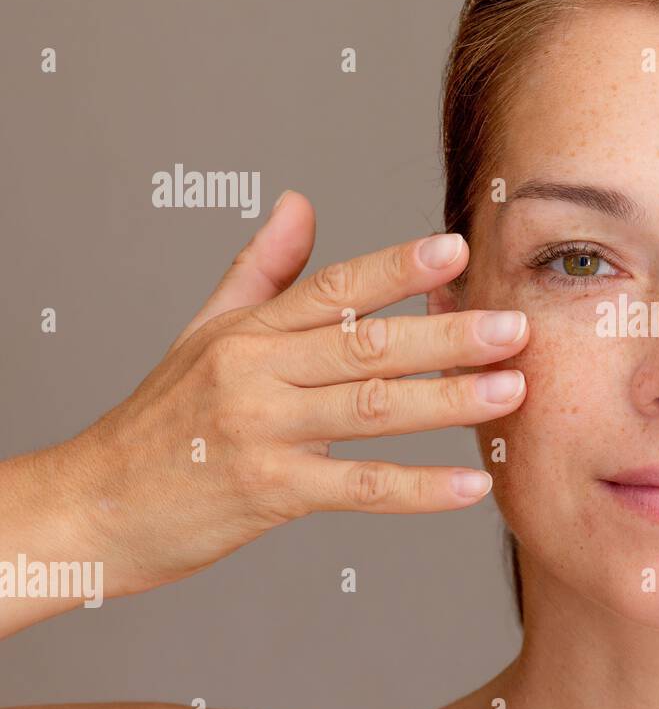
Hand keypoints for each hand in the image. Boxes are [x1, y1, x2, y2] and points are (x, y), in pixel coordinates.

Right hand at [57, 191, 525, 598]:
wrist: (92, 507)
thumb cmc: (160, 420)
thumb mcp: (203, 333)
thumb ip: (262, 269)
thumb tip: (301, 201)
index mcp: (250, 331)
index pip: (334, 287)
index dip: (397, 267)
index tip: (456, 251)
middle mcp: (256, 372)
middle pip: (366, 345)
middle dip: (447, 334)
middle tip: (515, 327)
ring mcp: (262, 432)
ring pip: (371, 409)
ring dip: (447, 400)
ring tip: (511, 390)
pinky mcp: (268, 493)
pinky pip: (359, 488)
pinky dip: (419, 489)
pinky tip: (471, 484)